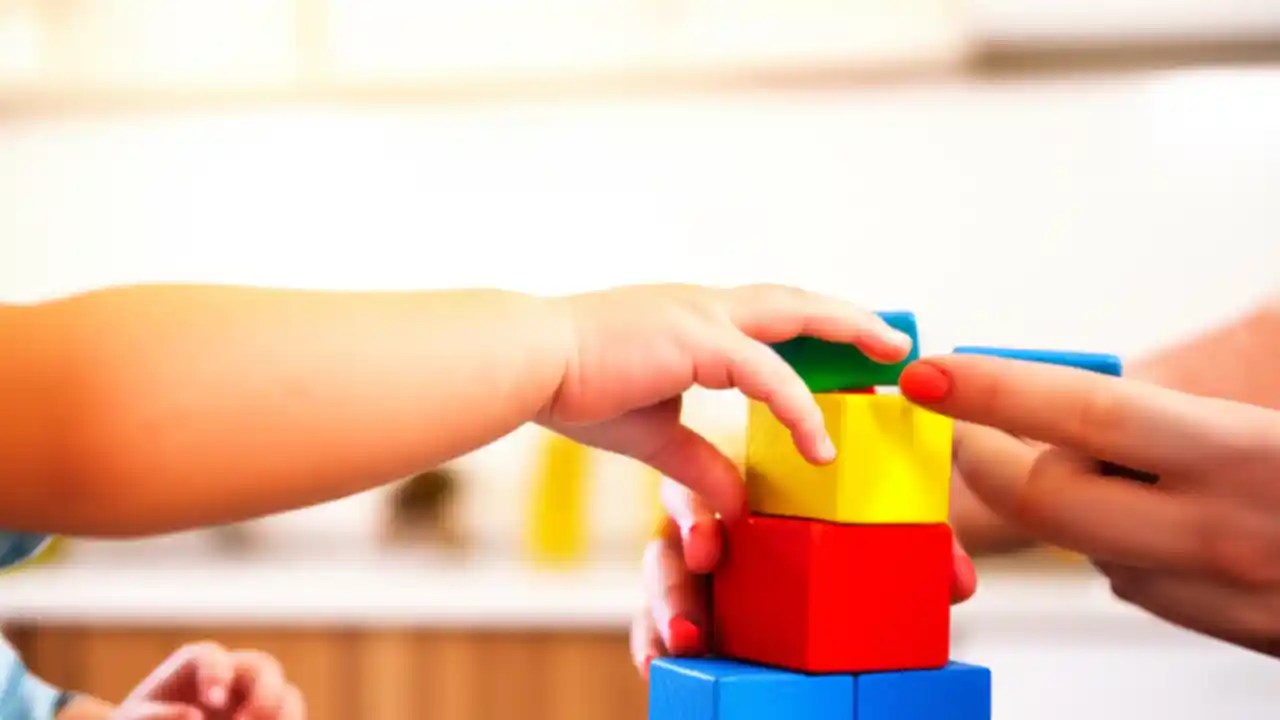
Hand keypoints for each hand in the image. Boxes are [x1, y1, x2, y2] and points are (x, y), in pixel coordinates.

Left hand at [112, 642, 304, 719]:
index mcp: (194, 668)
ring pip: (287, 696)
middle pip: (263, 667)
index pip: (210, 656)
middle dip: (264, 694)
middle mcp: (231, 679)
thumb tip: (192, 717)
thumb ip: (152, 717)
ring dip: (285, 716)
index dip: (217, 672)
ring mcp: (253, 703)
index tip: (211, 699)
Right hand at [541, 284, 912, 520]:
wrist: (528, 365)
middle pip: (795, 303)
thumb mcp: (654, 435)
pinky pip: (767, 373)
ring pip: (795, 317)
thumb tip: (739, 506)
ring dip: (848, 330)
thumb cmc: (576, 388)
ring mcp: (703, 316)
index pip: (768, 319)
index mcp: (693, 320)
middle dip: (848, 317)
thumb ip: (700, 465)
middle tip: (895, 339)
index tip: (849, 350)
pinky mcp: (698, 342)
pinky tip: (820, 443)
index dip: (811, 331)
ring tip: (893, 354)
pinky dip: (798, 407)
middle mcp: (704, 307)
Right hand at [630, 478, 978, 676]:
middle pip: (670, 544)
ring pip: (659, 586)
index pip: (707, 487)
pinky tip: (658, 669)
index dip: (696, 510)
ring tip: (682, 645)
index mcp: (754, 496)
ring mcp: (702, 579)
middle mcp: (720, 536)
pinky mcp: (697, 617)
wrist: (873, 583)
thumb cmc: (869, 535)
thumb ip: (925, 547)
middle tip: (691, 612)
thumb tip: (957, 582)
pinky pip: (656, 629)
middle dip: (673, 579)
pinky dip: (652, 647)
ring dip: (662, 614)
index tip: (712, 542)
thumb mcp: (900, 531)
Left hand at [900, 353, 1279, 657]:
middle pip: (1046, 499)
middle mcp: (1221, 531)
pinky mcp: (1227, 627)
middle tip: (968, 424)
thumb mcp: (1266, 411)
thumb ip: (1171, 406)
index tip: (928, 374)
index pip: (1090, 414)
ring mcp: (1221, 592)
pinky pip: (1137, 579)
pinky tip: (1175, 514)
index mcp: (1243, 454)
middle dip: (988, 455)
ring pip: (1088, 543)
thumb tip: (1064, 393)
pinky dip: (1126, 541)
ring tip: (1138, 464)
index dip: (994, 390)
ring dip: (1079, 498)